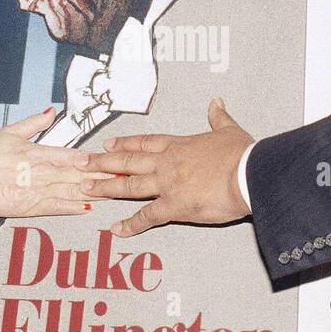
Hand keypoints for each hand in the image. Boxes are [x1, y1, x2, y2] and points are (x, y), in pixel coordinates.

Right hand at [0, 108, 106, 217]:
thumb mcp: (11, 132)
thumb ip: (34, 123)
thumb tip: (50, 112)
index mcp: (40, 152)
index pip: (74, 156)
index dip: (96, 159)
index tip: (113, 160)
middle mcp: (43, 172)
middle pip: (80, 175)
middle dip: (104, 176)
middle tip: (124, 177)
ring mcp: (39, 190)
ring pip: (73, 191)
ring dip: (95, 192)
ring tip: (114, 192)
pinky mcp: (31, 207)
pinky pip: (56, 207)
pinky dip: (72, 208)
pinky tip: (88, 208)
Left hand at [83, 98, 252, 236]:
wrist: (249, 174)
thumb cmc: (243, 155)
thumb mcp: (230, 131)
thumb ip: (219, 118)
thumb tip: (216, 102)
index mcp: (180, 146)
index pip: (145, 143)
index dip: (125, 143)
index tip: (108, 143)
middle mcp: (168, 164)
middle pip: (128, 162)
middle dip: (102, 162)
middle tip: (81, 163)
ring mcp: (168, 185)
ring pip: (128, 186)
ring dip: (105, 187)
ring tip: (86, 189)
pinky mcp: (174, 207)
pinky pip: (147, 217)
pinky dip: (130, 225)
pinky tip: (116, 229)